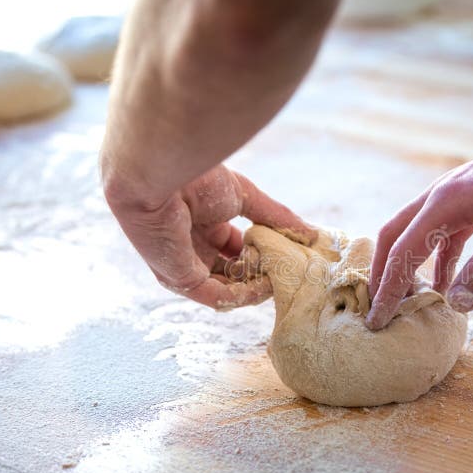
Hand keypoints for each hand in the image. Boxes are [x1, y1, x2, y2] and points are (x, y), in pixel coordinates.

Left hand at [104, 164, 315, 309]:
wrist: (160, 176)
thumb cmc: (196, 178)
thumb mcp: (246, 198)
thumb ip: (278, 218)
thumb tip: (312, 233)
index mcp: (204, 227)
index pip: (239, 250)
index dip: (264, 254)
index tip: (290, 254)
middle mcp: (194, 250)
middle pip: (235, 271)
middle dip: (263, 272)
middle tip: (290, 270)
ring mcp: (187, 267)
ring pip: (229, 287)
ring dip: (256, 285)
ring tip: (281, 277)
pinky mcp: (181, 280)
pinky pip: (217, 295)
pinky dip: (243, 294)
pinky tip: (264, 286)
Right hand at [366, 129, 472, 329]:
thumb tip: (455, 304)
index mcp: (445, 201)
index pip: (403, 250)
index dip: (389, 287)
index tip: (377, 318)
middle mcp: (441, 194)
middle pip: (394, 234)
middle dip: (382, 271)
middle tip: (376, 307)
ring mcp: (454, 193)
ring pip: (415, 232)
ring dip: (406, 264)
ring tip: (404, 300)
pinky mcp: (470, 198)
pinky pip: (441, 232)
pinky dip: (436, 258)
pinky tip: (443, 282)